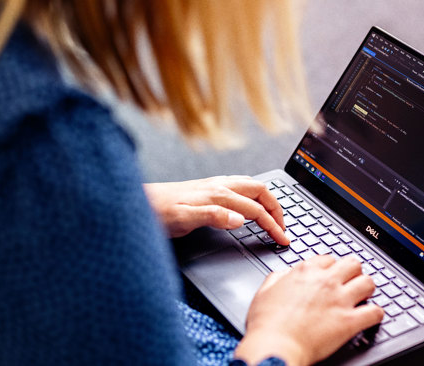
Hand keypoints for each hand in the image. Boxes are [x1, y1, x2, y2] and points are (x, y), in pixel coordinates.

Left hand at [143, 176, 288, 243]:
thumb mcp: (183, 220)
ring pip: (251, 186)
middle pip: (260, 192)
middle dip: (277, 209)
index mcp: (217, 195)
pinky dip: (253, 195)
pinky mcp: (207, 187)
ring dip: (267, 199)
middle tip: (284, 228)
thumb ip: (213, 217)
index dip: (272, 225)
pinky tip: (250, 203)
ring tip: (274, 215)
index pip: (255, 209)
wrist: (139, 202)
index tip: (283, 239)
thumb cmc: (157, 212)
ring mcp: (214, 184)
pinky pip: (240, 186)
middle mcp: (219, 186)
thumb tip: (240, 220)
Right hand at [234, 255, 383, 365]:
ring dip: (367, 289)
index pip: (329, 259)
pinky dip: (376, 314)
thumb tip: (285, 274)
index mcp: (306, 272)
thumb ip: (278, 277)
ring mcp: (340, 300)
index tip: (331, 274)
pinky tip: (370, 317)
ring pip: (368, 283)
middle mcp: (326, 281)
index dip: (331, 267)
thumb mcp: (265, 291)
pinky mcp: (350, 321)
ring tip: (363, 296)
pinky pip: (375, 312)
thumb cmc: (267, 323)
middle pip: (353, 264)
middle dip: (353, 272)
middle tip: (350, 282)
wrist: (275, 346)